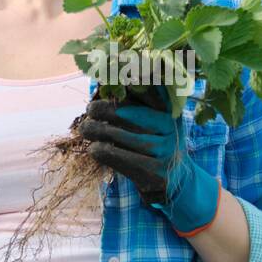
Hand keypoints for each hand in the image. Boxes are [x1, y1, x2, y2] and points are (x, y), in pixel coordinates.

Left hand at [78, 83, 221, 236]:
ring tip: (85, 129)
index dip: (122, 85)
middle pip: (130, 113)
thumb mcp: (157, 118)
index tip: (103, 85)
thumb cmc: (157, 143)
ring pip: (122, 136)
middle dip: (104, 109)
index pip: (145, 90)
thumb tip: (104, 80)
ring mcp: (164, 150)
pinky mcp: (155, 172)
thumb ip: (137, 100)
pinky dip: (103, 152)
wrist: (176, 181)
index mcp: (170, 108)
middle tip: (90, 109)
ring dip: (98, 131)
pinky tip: (94, 149)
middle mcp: (171, 127)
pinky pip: (121, 158)